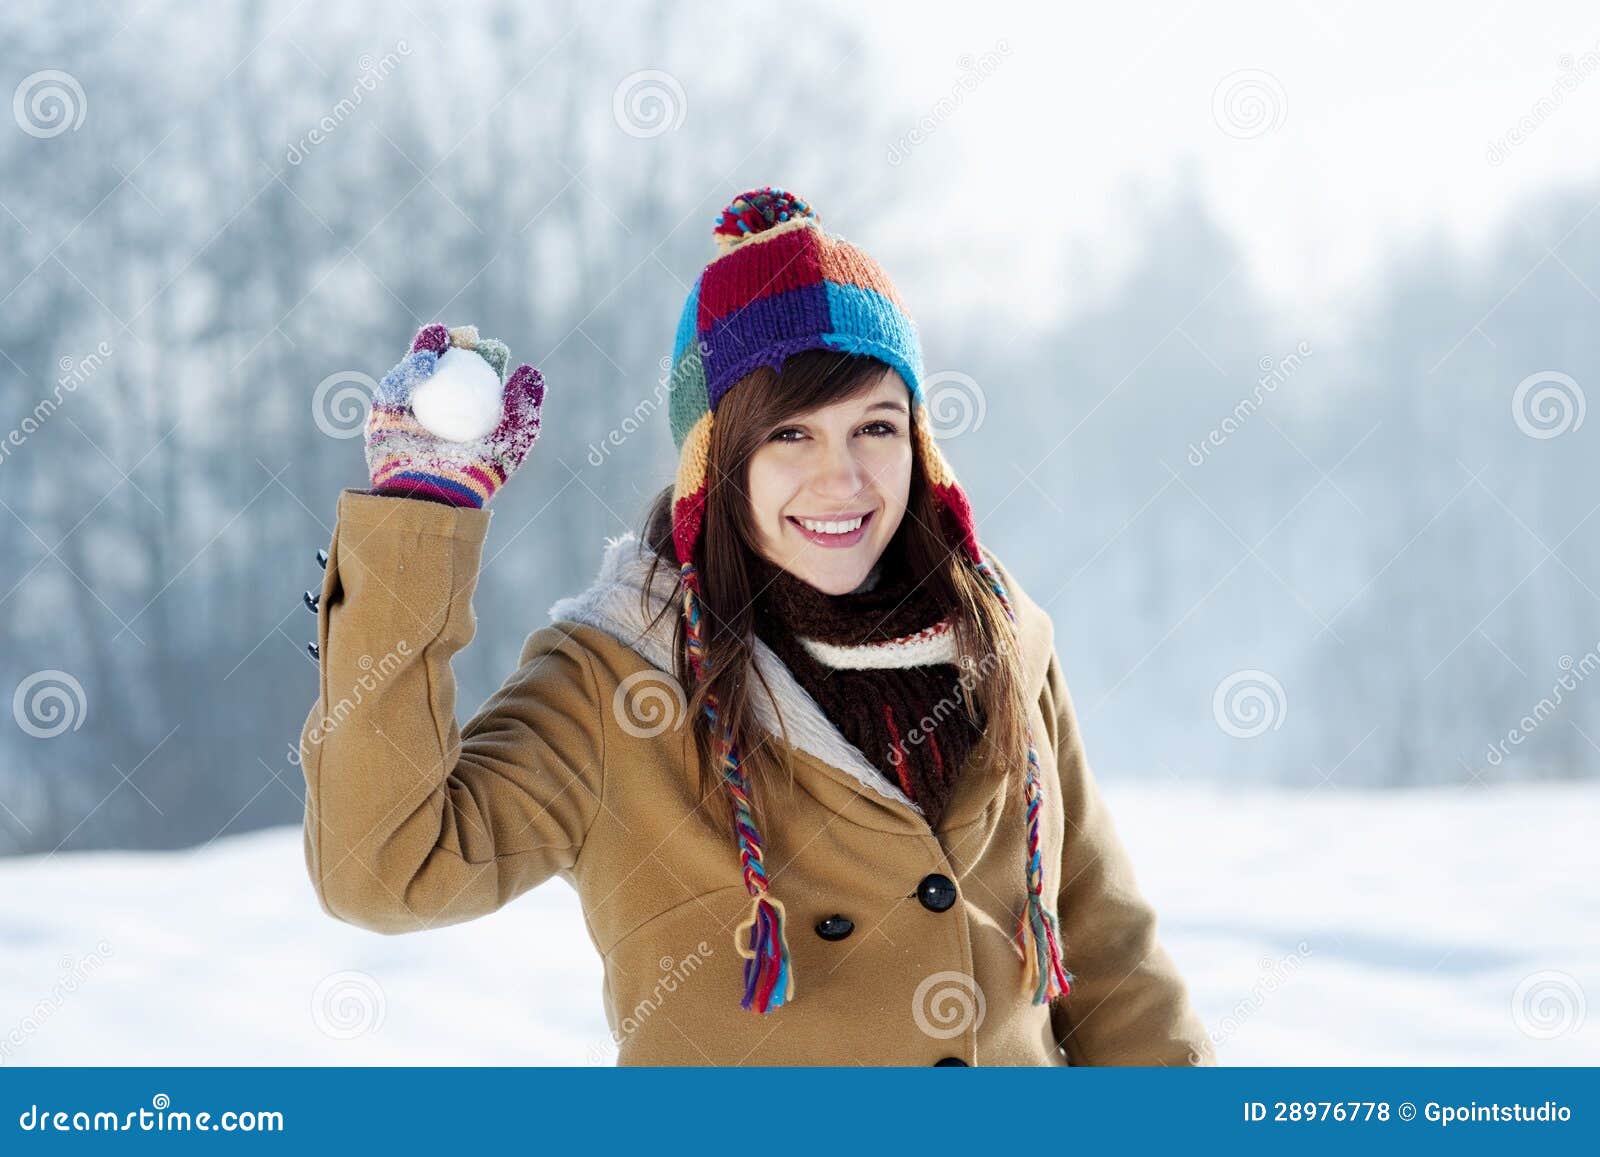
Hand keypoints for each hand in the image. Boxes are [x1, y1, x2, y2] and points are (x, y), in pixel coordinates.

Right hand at [363, 323, 545, 507]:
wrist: (436, 500)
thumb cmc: (478, 476)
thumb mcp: (511, 443)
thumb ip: (523, 407)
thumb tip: (531, 370)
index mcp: (471, 411)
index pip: (478, 375)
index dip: (485, 357)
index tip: (494, 349)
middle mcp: (441, 406)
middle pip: (447, 365)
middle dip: (455, 344)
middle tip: (467, 337)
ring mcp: (411, 407)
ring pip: (418, 368)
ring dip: (430, 347)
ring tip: (442, 337)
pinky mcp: (384, 413)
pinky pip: (394, 386)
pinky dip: (409, 370)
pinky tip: (425, 361)